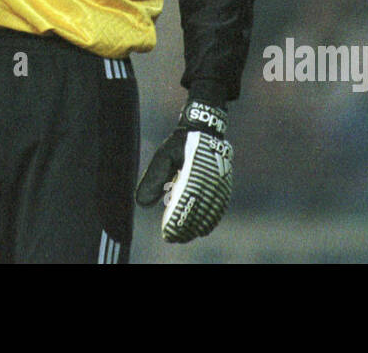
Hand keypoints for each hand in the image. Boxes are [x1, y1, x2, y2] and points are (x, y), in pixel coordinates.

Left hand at [135, 98, 232, 241]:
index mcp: (193, 171)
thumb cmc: (181, 143)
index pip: (184, 203)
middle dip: (185, 227)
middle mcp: (209, 179)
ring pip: (210, 212)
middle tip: (172, 238)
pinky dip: (211, 220)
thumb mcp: (163, 156)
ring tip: (184, 236)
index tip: (167, 233)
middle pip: (198, 211)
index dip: (177, 220)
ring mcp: (220, 183)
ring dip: (197, 227)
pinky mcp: (226, 185)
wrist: (207, 129)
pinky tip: (203, 229)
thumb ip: (153, 179)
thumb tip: (141, 204)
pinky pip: (220, 207)